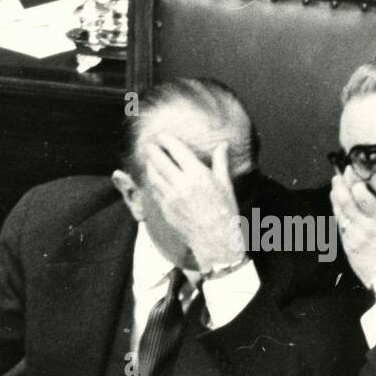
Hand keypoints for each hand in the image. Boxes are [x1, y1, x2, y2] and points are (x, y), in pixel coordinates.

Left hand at [143, 135, 244, 268]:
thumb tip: (223, 144)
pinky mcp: (165, 209)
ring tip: (149, 158)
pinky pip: (154, 190)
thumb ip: (221, 161)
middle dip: (152, 149)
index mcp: (198, 175)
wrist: (215, 241)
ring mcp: (171, 198)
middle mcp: (181, 184)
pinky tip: (154, 177)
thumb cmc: (225, 212)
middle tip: (150, 143)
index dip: (166, 140)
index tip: (162, 135)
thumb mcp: (225, 184)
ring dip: (149, 164)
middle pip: (159, 160)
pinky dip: (152, 181)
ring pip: (153, 175)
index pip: (177, 150)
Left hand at [330, 172, 375, 288]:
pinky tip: (336, 207)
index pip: (363, 197)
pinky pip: (338, 226)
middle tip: (338, 174)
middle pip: (347, 202)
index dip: (355, 182)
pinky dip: (336, 214)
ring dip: (335, 198)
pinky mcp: (347, 246)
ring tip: (334, 186)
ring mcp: (353, 237)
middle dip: (341, 186)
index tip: (352, 171)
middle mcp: (364, 227)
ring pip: (340, 213)